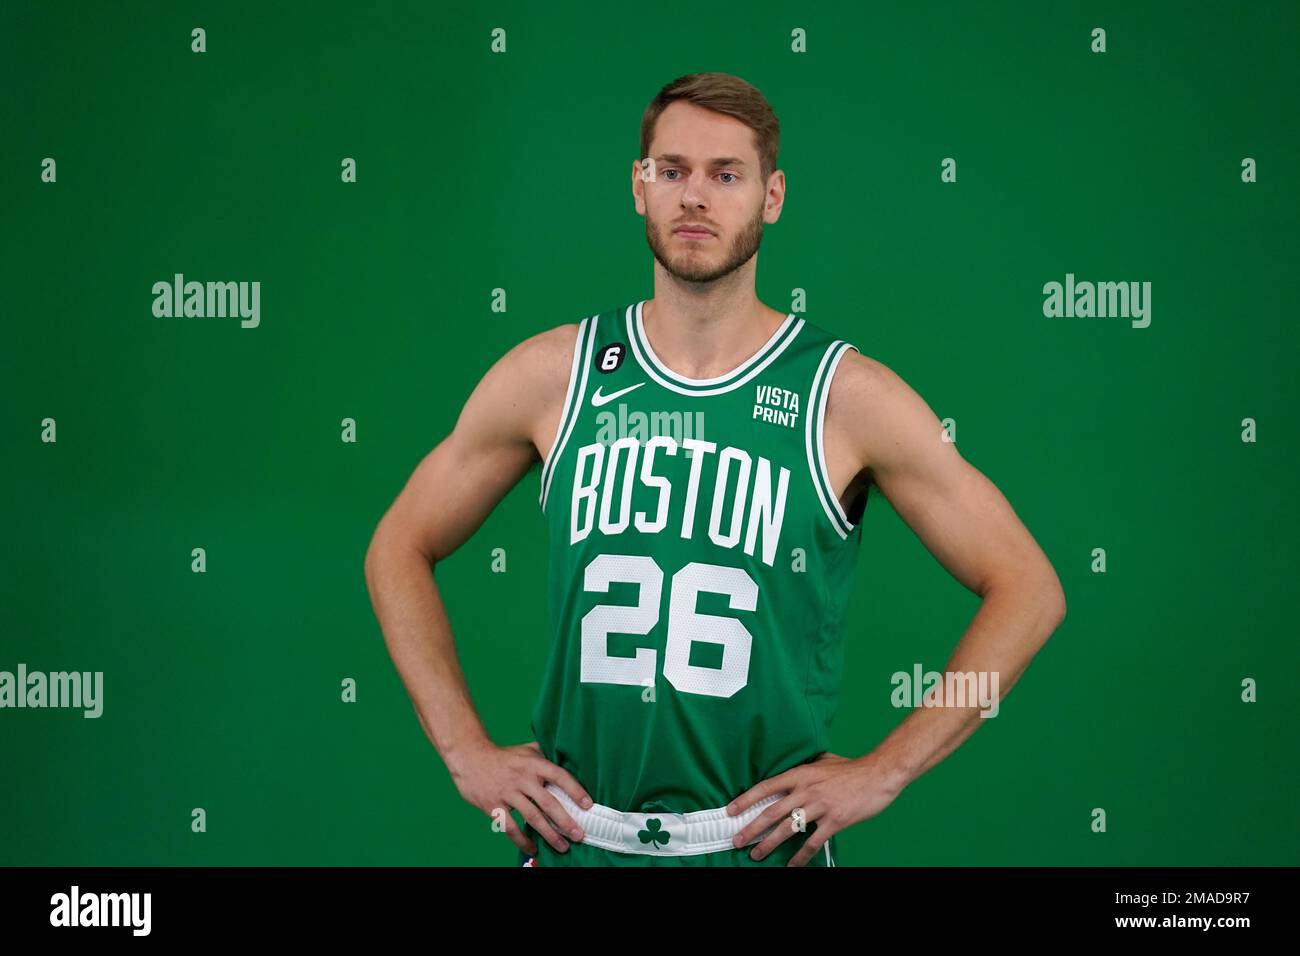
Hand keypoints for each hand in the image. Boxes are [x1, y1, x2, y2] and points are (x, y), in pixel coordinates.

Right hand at [446, 739, 593, 855]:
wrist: (470, 757)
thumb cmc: (503, 756)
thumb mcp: (526, 750)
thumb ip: (545, 756)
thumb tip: (567, 759)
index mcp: (533, 763)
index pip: (559, 775)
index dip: (575, 790)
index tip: (588, 805)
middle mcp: (522, 778)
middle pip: (548, 802)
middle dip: (565, 821)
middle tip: (579, 835)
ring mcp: (507, 792)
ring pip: (532, 817)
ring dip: (549, 834)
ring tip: (562, 846)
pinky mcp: (493, 805)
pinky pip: (510, 827)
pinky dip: (522, 840)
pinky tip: (532, 848)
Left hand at [726, 752, 901, 866]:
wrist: (878, 774)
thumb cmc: (851, 768)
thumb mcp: (823, 760)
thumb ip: (806, 766)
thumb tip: (794, 767)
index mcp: (801, 774)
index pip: (766, 787)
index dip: (746, 799)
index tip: (731, 810)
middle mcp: (806, 790)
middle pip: (772, 811)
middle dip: (751, 827)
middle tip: (737, 839)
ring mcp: (820, 806)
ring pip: (788, 829)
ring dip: (769, 843)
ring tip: (756, 854)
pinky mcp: (835, 821)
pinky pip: (812, 842)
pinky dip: (800, 856)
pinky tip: (792, 865)